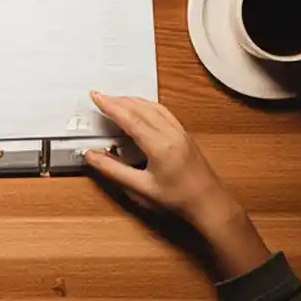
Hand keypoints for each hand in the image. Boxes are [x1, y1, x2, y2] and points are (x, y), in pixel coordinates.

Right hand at [85, 91, 270, 278]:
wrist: (209, 204)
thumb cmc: (177, 199)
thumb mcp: (141, 188)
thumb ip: (113, 170)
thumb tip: (91, 156)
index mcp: (160, 146)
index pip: (130, 119)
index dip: (111, 106)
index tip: (96, 96)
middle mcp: (171, 133)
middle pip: (141, 108)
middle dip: (119, 100)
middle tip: (101, 97)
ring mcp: (180, 132)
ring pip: (153, 107)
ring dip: (133, 101)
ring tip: (116, 100)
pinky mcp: (184, 134)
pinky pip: (163, 111)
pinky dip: (146, 105)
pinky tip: (140, 108)